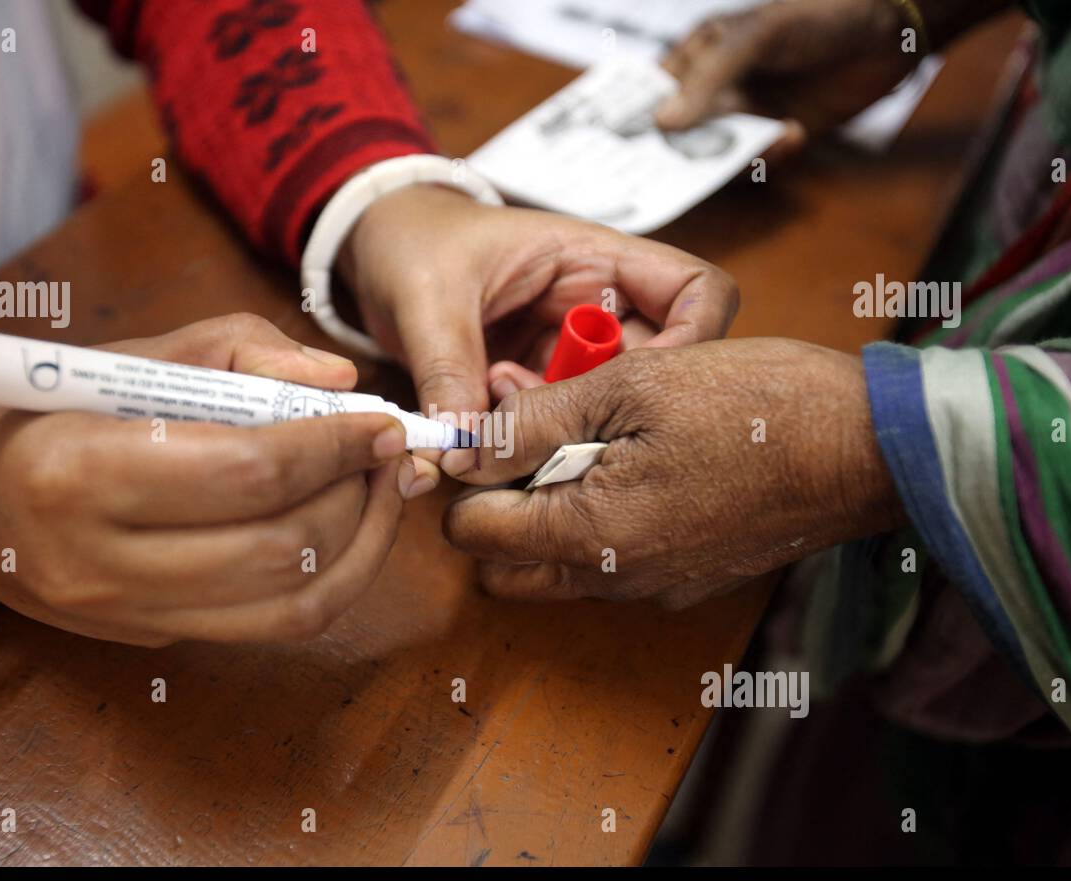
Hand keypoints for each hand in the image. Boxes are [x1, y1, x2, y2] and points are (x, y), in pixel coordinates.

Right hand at [0, 315, 415, 645]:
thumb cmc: (52, 411)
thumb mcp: (133, 355)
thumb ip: (241, 352)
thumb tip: (339, 380)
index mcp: (81, 468)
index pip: (248, 471)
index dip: (333, 446)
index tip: (379, 421)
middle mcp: (99, 560)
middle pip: (280, 546)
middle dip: (355, 495)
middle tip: (386, 452)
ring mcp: (128, 613)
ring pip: (290, 603)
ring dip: (361, 544)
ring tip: (380, 490)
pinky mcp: (156, 638)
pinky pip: (273, 626)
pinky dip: (333, 581)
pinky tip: (351, 533)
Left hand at [338, 184, 738, 467]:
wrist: (374, 253)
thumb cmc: (411, 244)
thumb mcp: (428, 296)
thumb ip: (447, 367)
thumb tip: (464, 446)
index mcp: (598, 261)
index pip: (696, 293)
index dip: (694, 340)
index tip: (646, 387)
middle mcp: (600, 312)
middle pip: (654, 371)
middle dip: (603, 408)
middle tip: (540, 423)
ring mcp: (572, 356)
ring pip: (602, 413)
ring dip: (555, 432)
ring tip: (492, 423)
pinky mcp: (540, 392)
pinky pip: (555, 430)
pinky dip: (524, 444)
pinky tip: (482, 436)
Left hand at [442, 339, 906, 608]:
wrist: (867, 447)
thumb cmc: (758, 405)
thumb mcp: (628, 387)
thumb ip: (532, 422)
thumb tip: (464, 446)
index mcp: (589, 535)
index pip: (471, 534)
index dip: (470, 479)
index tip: (495, 432)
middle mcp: (614, 579)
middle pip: (504, 568)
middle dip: (499, 509)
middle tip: (536, 441)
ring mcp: (653, 586)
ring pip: (556, 569)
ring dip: (550, 514)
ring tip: (593, 442)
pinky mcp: (685, 580)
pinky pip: (611, 565)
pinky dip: (600, 524)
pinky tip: (638, 464)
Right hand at [654, 0, 916, 156]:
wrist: (889, 32)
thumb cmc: (815, 16)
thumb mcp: (755, 39)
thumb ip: (707, 80)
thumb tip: (661, 123)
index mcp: (698, 54)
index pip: (652, 91)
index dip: (632, 118)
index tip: (617, 148)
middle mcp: (715, 88)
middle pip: (678, 133)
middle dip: (682, 151)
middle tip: (684, 166)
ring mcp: (744, 115)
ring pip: (716, 154)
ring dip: (739, 154)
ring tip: (773, 134)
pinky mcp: (774, 137)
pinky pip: (755, 162)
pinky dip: (772, 154)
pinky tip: (795, 131)